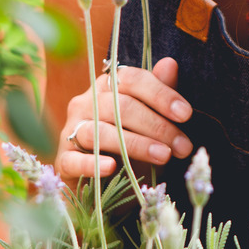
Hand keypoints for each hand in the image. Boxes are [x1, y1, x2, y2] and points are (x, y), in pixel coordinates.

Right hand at [56, 56, 192, 180]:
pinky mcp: (63, 159)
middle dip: (157, 125)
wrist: (103, 185)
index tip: (186, 114)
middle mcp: (86, 103)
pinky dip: (92, 163)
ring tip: (163, 156)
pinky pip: (74, 159)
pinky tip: (111, 167)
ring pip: (100, 131)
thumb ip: (158, 94)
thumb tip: (169, 64)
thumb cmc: (130, 147)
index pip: (132, 79)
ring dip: (135, 144)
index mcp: (107, 87)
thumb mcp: (150, 122)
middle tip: (183, 146)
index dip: (160, 94)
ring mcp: (71, 130)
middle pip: (120, 106)